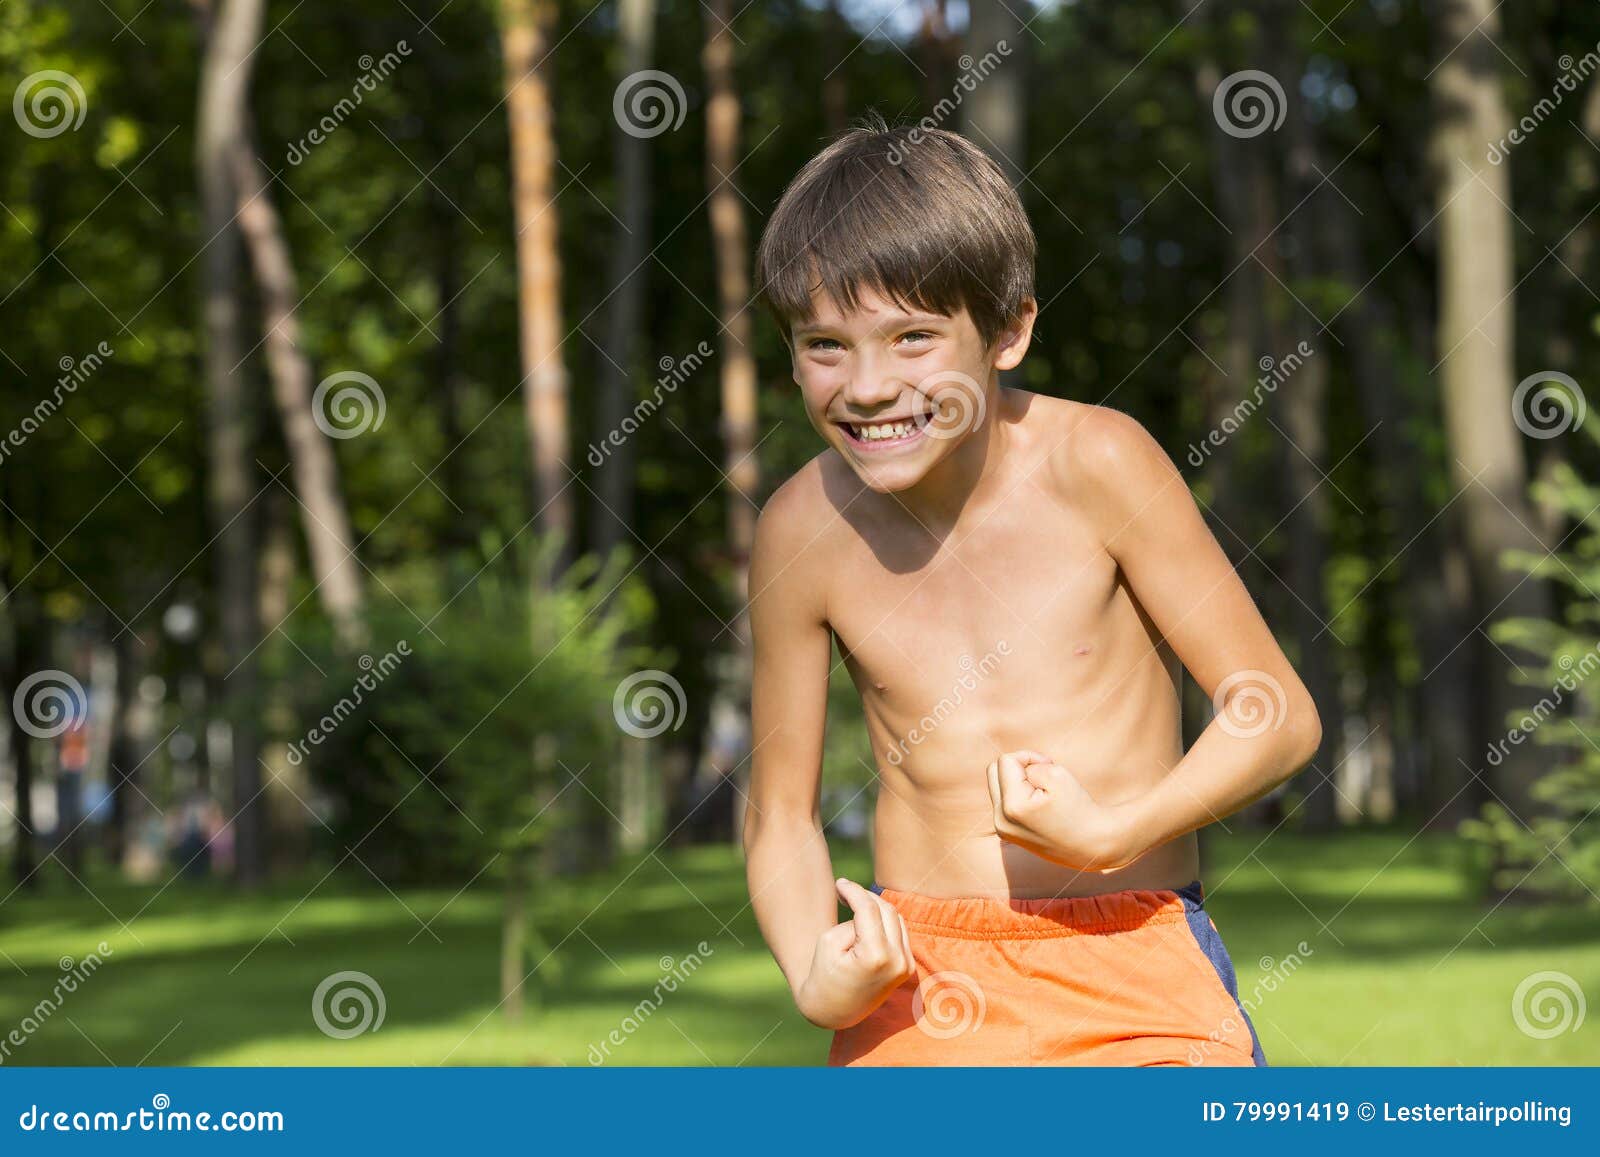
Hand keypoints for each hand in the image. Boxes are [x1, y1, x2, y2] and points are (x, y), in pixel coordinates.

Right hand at [793, 878, 917, 1029]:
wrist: (833, 1011)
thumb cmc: (824, 975)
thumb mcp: (829, 941)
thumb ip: (853, 919)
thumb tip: (870, 908)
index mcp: (876, 956)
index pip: (869, 908)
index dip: (853, 890)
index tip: (839, 883)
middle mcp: (897, 961)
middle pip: (886, 910)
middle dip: (864, 896)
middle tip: (844, 891)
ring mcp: (906, 966)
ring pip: (896, 918)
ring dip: (875, 908)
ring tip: (853, 905)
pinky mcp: (907, 967)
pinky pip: (899, 932)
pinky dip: (885, 922)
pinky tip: (866, 921)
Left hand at [986, 750, 1140, 871]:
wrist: (1091, 845)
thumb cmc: (1078, 807)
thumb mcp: (1056, 774)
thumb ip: (1029, 765)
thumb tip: (1016, 772)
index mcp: (1012, 807)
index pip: (1005, 761)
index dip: (1029, 757)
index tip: (1050, 767)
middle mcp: (1000, 821)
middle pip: (994, 771)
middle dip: (1019, 768)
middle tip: (1045, 778)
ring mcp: (1002, 829)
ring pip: (998, 785)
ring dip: (1018, 781)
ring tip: (1042, 793)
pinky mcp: (1006, 833)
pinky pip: (1003, 800)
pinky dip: (1018, 795)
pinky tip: (1038, 805)